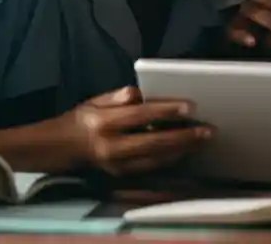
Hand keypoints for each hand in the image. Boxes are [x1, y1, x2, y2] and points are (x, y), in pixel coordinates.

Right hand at [66, 86, 212, 176]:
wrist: (63, 149)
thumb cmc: (82, 120)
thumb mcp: (95, 100)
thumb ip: (117, 96)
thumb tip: (139, 94)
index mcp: (103, 122)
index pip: (140, 115)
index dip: (166, 111)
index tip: (190, 107)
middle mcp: (111, 146)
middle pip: (153, 142)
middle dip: (183, 137)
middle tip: (208, 131)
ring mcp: (117, 165)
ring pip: (156, 159)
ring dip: (182, 150)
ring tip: (203, 140)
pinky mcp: (122, 175)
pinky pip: (151, 168)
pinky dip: (170, 159)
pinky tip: (186, 151)